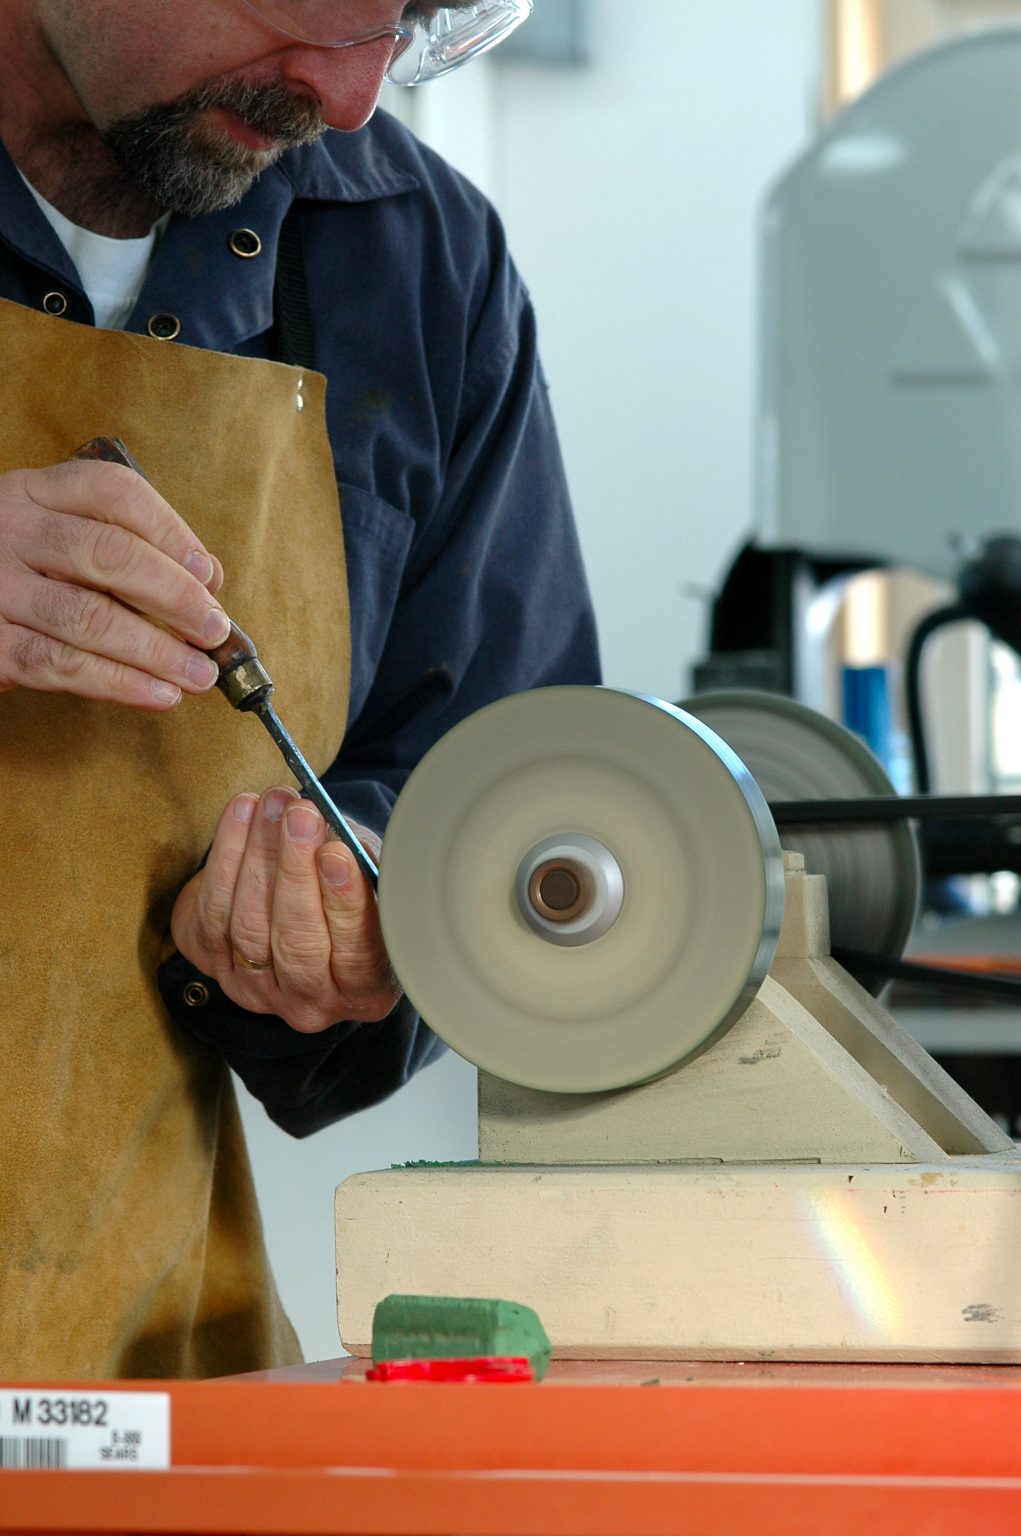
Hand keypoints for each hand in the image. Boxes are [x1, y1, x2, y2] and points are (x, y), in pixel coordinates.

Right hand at [0, 456, 230, 707]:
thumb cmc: (23, 572)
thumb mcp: (60, 538)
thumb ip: (126, 546)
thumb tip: (207, 577)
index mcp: (35, 492)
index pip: (114, 493)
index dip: (172, 532)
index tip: (209, 576)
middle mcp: (11, 530)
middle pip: (108, 554)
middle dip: (174, 596)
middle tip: (214, 631)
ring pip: (87, 616)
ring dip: (155, 651)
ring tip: (200, 676)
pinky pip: (61, 664)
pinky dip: (119, 684)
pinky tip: (159, 695)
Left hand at [171, 786, 400, 1031]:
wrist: (299, 898)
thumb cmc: (348, 887)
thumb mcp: (374, 879)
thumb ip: (365, 868)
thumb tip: (338, 839)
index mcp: (365, 990)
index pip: (357, 955)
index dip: (344, 903)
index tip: (336, 854)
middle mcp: (310, 1003)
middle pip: (297, 944)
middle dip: (295, 872)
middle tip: (300, 817)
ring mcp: (255, 991)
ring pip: (249, 927)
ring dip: (259, 856)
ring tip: (273, 805)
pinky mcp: (211, 965)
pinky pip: (211, 914)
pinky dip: (225, 857)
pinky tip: (242, 814)